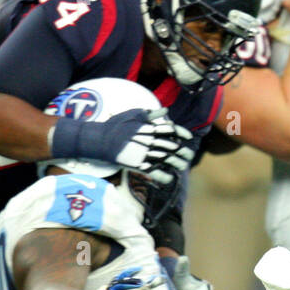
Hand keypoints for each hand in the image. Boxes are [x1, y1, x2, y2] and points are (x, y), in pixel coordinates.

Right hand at [50, 108, 193, 182]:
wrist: (100, 140)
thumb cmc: (115, 125)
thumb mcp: (133, 114)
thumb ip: (150, 114)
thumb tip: (165, 110)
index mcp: (149, 127)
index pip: (171, 130)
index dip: (182, 134)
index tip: (188, 138)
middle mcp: (149, 140)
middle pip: (172, 146)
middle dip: (183, 152)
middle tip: (189, 155)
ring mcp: (144, 153)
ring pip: (166, 160)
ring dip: (177, 164)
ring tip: (182, 167)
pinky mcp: (137, 165)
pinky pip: (155, 173)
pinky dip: (164, 177)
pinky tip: (170, 178)